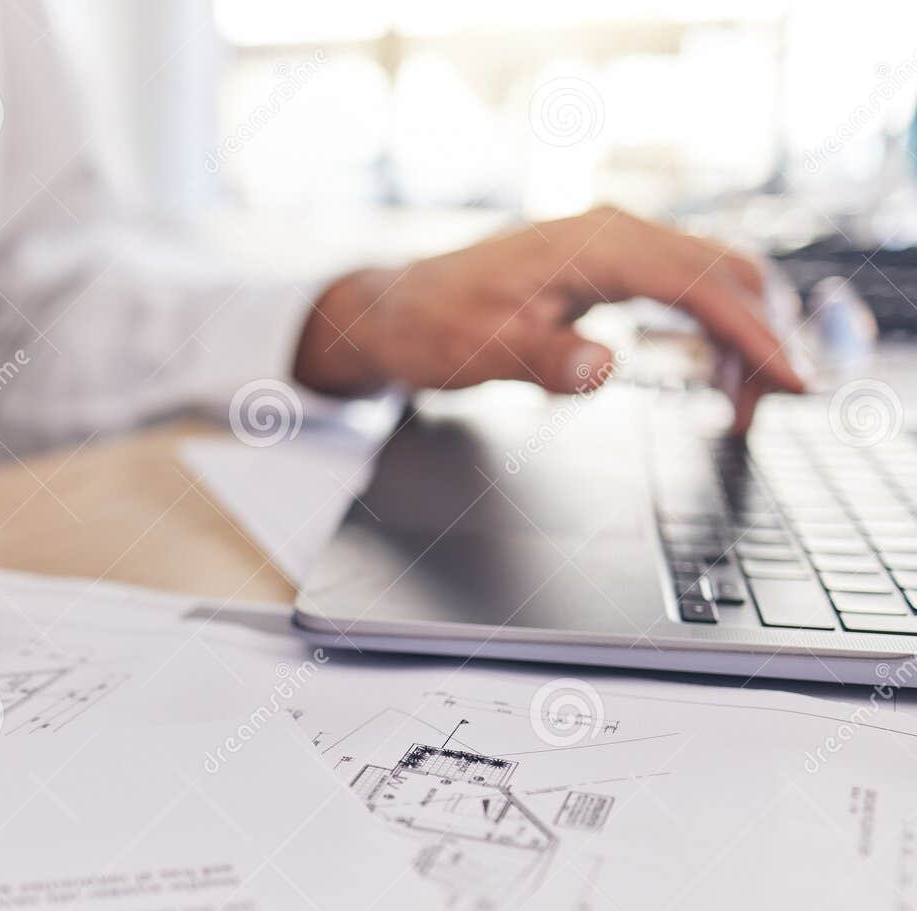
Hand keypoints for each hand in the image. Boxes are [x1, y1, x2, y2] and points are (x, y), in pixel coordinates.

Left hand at [293, 206, 804, 430]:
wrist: (395, 310)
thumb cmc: (431, 325)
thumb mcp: (480, 351)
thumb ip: (543, 360)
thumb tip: (600, 368)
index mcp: (592, 245)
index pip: (697, 284)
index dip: (751, 334)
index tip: (786, 380)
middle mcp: (612, 233)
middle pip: (722, 273)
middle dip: (759, 338)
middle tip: (769, 406)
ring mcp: (613, 246)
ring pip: (711, 279)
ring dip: (740, 335)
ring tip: (744, 402)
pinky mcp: (608, 266)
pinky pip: (683, 288)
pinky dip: (713, 327)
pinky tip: (715, 371)